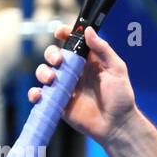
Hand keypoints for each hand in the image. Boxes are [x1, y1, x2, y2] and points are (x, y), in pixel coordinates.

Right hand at [28, 24, 137, 147]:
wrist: (117, 125)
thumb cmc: (121, 98)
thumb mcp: (117, 69)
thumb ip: (103, 49)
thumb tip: (88, 30)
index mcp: (87, 61)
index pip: (71, 42)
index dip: (63, 34)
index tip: (60, 32)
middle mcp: (74, 71)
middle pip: (54, 55)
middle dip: (51, 54)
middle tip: (59, 61)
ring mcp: (65, 87)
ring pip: (44, 72)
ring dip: (43, 72)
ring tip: (52, 79)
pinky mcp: (58, 103)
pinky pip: (41, 95)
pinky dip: (35, 93)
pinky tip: (40, 94)